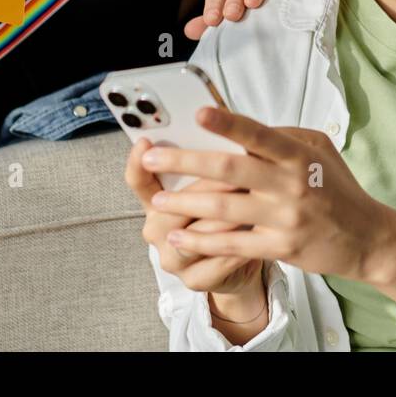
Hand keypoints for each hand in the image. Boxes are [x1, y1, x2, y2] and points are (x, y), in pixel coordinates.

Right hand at [125, 136, 262, 296]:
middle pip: (171, 205)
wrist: (243, 256)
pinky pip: (217, 261)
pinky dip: (238, 247)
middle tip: (233, 170)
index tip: (146, 142)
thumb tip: (217, 115)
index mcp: (157, 199)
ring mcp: (172, 257)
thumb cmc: (230, 208)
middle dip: (205, 185)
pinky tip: (257, 233)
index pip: (138, 179)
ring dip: (226, 216)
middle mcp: (157, 228)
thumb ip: (212, 154)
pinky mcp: (193, 280)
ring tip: (252, 199)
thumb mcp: (218, 179)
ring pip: (197, 234)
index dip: (138, 161)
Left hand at [141, 108, 388, 281]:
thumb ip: (281, 136)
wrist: (367, 237)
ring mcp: (285, 217)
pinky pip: (233, 244)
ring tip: (157, 201)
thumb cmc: (336, 187)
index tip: (199, 114)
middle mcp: (290, 183)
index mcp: (297, 154)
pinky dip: (203, 240)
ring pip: (225, 209)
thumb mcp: (319, 149)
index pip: (258, 134)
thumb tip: (240, 129)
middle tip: (152, 158)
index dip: (228, 124)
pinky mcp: (281, 247)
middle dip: (185, 163)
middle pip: (229, 170)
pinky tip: (179, 235)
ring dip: (185, 204)